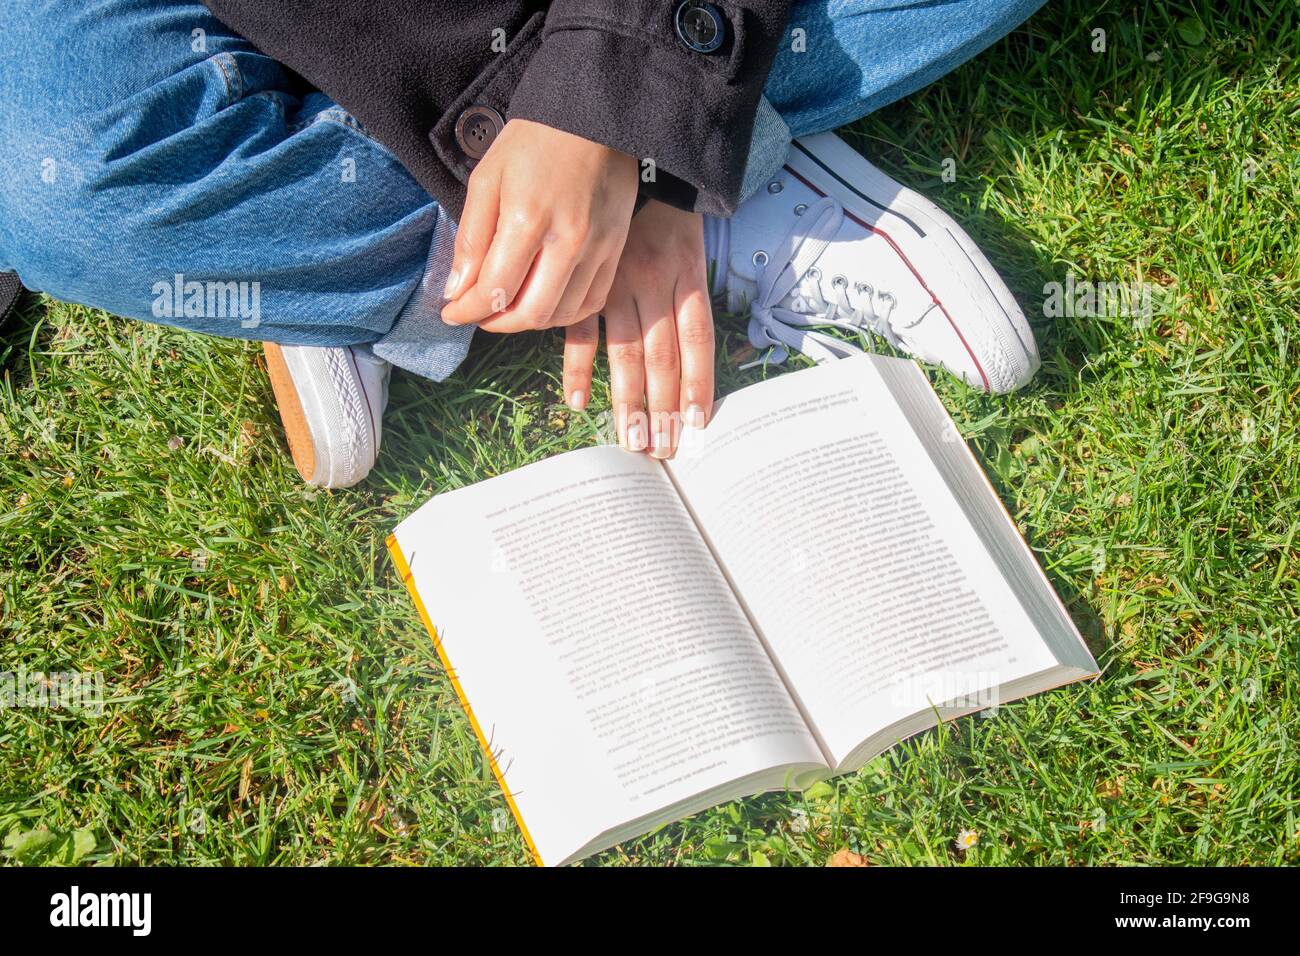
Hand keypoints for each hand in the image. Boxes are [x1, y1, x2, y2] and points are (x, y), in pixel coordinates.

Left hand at [440, 119, 638, 332]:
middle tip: (480, 313)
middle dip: (497, 322)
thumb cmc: (534, 141)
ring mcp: (598, 249)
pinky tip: (545, 300)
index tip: (452, 312)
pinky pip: (591, 303)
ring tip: (509, 306)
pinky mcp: (616, 250)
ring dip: (529, 320)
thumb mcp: (487, 179)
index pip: (495, 290)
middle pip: (530, 313)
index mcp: (528, 219)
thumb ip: (471, 238)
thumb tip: (458, 291)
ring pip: (561, 314)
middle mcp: (568, 241)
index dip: (467, 310)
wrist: (594, 118)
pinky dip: (564, 313)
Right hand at [564, 199, 714, 458]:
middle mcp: (653, 284)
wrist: (628, 163)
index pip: (697, 341)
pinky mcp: (584, 283)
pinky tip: (578, 403)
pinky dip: (578, 369)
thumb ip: (690, 297)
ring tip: (631, 442)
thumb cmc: (666, 215)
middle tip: (662, 451)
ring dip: (627, 402)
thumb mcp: (693, 248)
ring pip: (624, 353)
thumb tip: (692, 361)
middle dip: (663, 409)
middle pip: (662, 357)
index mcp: (686, 275)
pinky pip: (580, 333)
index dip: (698, 385)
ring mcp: (615, 285)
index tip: (697, 425)